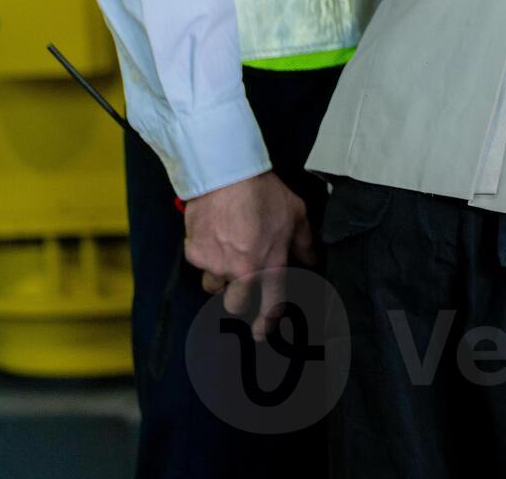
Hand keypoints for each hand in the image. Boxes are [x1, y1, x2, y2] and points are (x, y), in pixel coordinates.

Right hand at [184, 170, 312, 340]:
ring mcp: (215, 265)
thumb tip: (311, 260)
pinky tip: (212, 236)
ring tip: (225, 254)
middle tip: (241, 279)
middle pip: (235, 304)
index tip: (262, 331)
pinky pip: (199, 264)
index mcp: (269, 264)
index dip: (268, 324)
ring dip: (219, 277)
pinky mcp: (195, 254)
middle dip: (238, 296)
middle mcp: (241, 272)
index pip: (272, 306)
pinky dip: (205, 255)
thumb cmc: (264, 192)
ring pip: (213, 286)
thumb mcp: (295, 213)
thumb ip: (304, 242)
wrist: (226, 175)